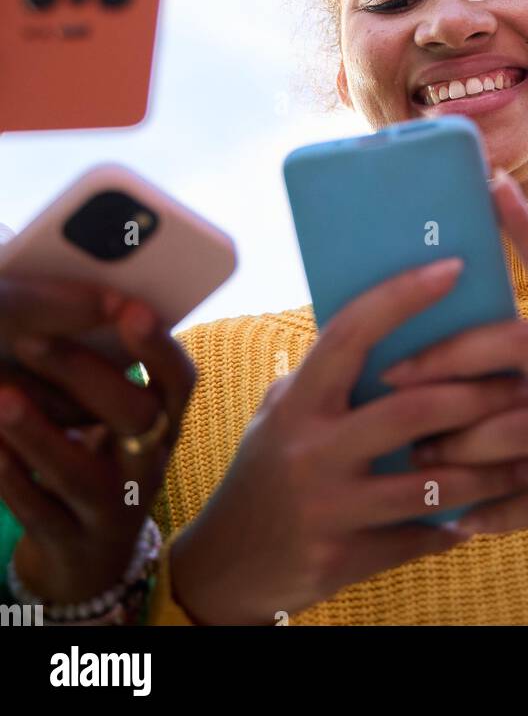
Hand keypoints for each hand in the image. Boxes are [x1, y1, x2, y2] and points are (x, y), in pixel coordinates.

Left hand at [0, 293, 194, 603]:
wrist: (92, 556)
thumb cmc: (102, 455)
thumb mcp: (118, 415)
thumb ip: (106, 368)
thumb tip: (77, 300)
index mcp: (166, 420)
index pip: (179, 379)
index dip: (159, 347)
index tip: (132, 311)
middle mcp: (148, 463)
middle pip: (135, 419)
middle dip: (83, 375)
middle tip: (28, 339)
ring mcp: (112, 511)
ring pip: (80, 474)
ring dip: (37, 433)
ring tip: (0, 397)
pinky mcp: (70, 545)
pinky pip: (38, 511)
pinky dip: (11, 476)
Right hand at [170, 258, 527, 624]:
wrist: (225, 567)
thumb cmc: (264, 470)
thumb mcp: (279, 414)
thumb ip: (326, 377)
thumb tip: (389, 321)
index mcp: (298, 402)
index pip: (351, 333)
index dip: (401, 297)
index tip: (452, 267)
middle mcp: (311, 450)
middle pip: (413, 411)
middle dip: (483, 396)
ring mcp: (328, 508)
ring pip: (431, 484)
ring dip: (492, 471)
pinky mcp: (342, 559)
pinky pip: (419, 539)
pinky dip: (459, 525)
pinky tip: (496, 512)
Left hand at [382, 173, 527, 622]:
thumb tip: (466, 359)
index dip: (527, 230)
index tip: (492, 182)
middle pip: (522, 342)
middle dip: (450, 355)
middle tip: (396, 372)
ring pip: (522, 423)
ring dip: (461, 444)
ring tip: (420, 461)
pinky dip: (496, 511)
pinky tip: (461, 521)